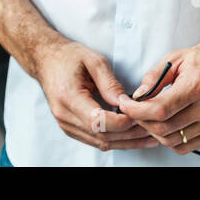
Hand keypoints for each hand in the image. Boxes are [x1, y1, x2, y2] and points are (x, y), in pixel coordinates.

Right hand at [32, 39, 158, 151]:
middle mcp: (65, 116)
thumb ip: (110, 83)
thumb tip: (127, 103)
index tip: (141, 115)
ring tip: (150, 136)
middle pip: (102, 136)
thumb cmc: (68, 57)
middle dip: (130, 134)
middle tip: (152, 127)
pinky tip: (133, 136)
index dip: (122, 122)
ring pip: (101, 143)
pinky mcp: (71, 129)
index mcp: (68, 97)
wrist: (46, 60)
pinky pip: (97, 140)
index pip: (99, 121)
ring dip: (127, 141)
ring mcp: (66, 125)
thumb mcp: (93, 61)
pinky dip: (117, 140)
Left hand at [114, 36, 199, 153]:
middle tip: (133, 111)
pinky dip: (171, 141)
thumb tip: (138, 95)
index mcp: (197, 85)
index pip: (160, 109)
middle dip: (141, 121)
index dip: (137, 111)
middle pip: (165, 128)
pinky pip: (187, 146)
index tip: (126, 105)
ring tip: (147, 118)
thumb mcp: (178, 57)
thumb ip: (155, 77)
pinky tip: (165, 127)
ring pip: (174, 140)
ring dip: (154, 132)